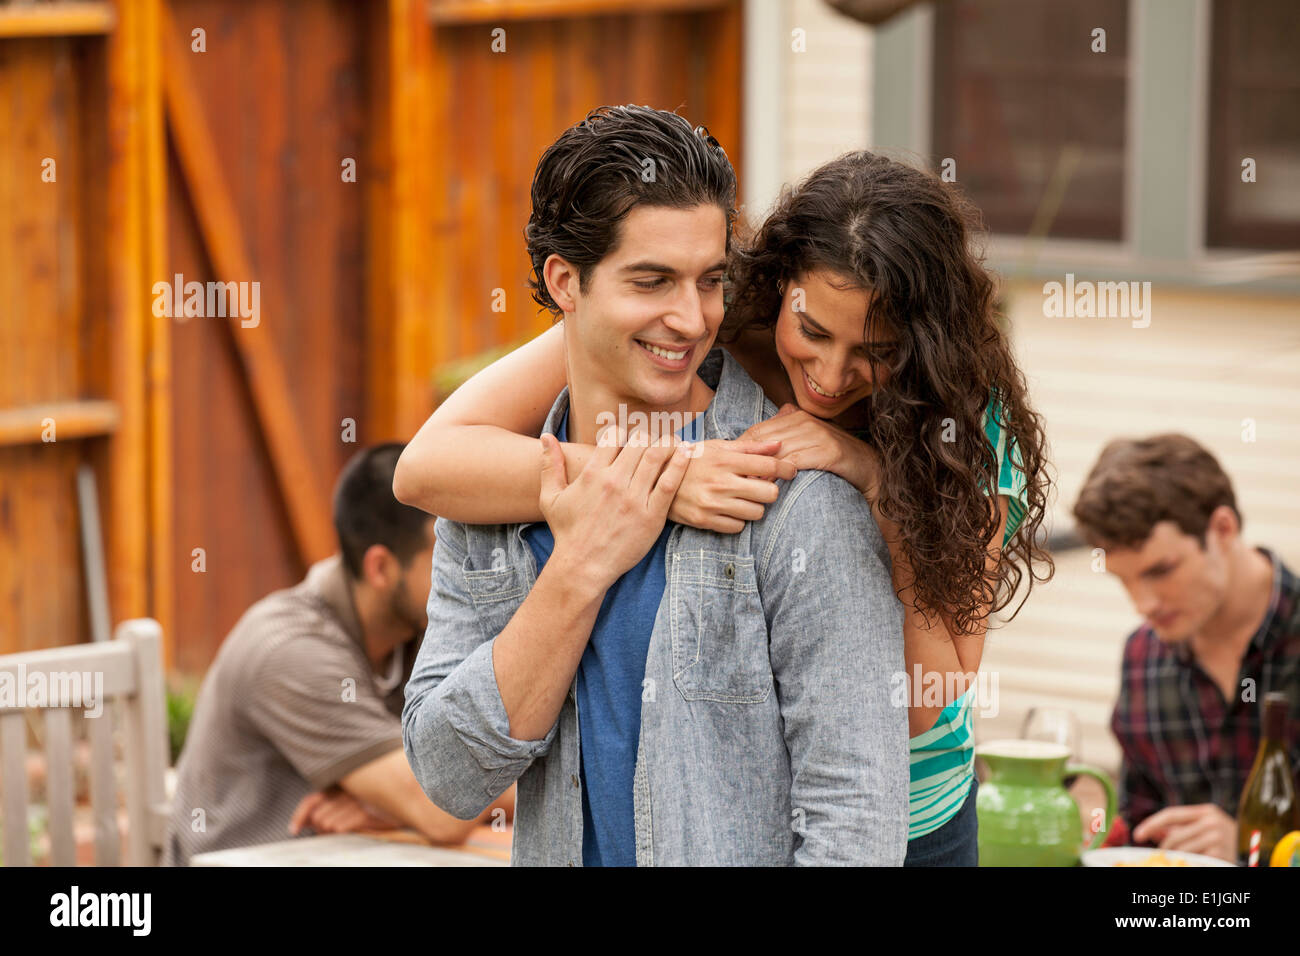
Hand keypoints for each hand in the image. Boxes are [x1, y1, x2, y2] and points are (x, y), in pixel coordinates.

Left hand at [289, 788, 400, 835]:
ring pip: (326, 823)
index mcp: (341, 784)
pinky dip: (343, 831)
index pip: (311, 801)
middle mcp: (346, 790)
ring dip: (334, 830)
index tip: (294, 830)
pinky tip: (356, 826)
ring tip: (349, 826)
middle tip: (335, 829)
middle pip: (317, 816)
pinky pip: (340, 827)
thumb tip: (307, 822)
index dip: (299, 816)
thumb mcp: (353, 805)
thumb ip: (330, 809)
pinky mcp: (365, 811)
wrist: (411, 802)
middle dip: (321, 828)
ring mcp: (355, 800)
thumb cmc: (379, 806)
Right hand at [539, 427, 689, 591]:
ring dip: (667, 443)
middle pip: (639, 442)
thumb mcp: (551, 498)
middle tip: (655, 439)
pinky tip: (687, 453)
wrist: (582, 566)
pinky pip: (670, 483)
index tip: (629, 438)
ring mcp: (634, 499)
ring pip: (657, 456)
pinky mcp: (652, 516)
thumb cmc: (567, 533)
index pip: (614, 436)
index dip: (624, 432)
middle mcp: (614, 482)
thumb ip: (550, 465)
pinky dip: (681, 463)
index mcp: (592, 474)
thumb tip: (546, 436)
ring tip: (674, 442)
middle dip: (648, 436)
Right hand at [668, 439, 796, 532]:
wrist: (655, 478)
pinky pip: (738, 527)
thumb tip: (779, 445)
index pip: (768, 467)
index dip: (785, 469)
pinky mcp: (705, 521)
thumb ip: (750, 447)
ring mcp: (713, 504)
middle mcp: (721, 482)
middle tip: (761, 487)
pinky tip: (729, 509)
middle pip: (769, 494)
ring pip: (756, 513)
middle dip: (770, 490)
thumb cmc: (691, 460)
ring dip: (754, 506)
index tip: (789, 471)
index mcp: (725, 460)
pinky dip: (738, 520)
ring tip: (742, 498)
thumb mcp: (717, 447)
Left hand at [741, 404, 879, 497]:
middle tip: (731, 478)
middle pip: (763, 440)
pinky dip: (780, 473)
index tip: (727, 466)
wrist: (868, 467)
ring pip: (777, 451)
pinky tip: (770, 485)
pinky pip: (795, 462)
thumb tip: (752, 438)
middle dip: (746, 459)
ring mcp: (817, 434)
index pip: (758, 430)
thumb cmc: (831, 457)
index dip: (741, 448)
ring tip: (745, 484)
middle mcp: (805, 421)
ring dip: (760, 469)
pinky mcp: (828, 451)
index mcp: (796, 416)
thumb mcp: (806, 440)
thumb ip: (784, 434)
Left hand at [1131, 804, 1236, 861]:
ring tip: (1180, 860)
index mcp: (1206, 811)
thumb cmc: (1223, 840)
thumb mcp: (1202, 829)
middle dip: (1164, 848)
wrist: (1254, 851)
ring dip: (1177, 858)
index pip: (1170, 814)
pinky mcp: (1221, 853)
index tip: (1137, 835)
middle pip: (1174, 836)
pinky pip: (1195, 860)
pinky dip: (1190, 863)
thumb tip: (1151, 832)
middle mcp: (1213, 821)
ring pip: (1182, 850)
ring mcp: (1218, 837)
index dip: (1151, 824)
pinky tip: (1195, 862)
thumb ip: (1178, 829)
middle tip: (1160, 856)